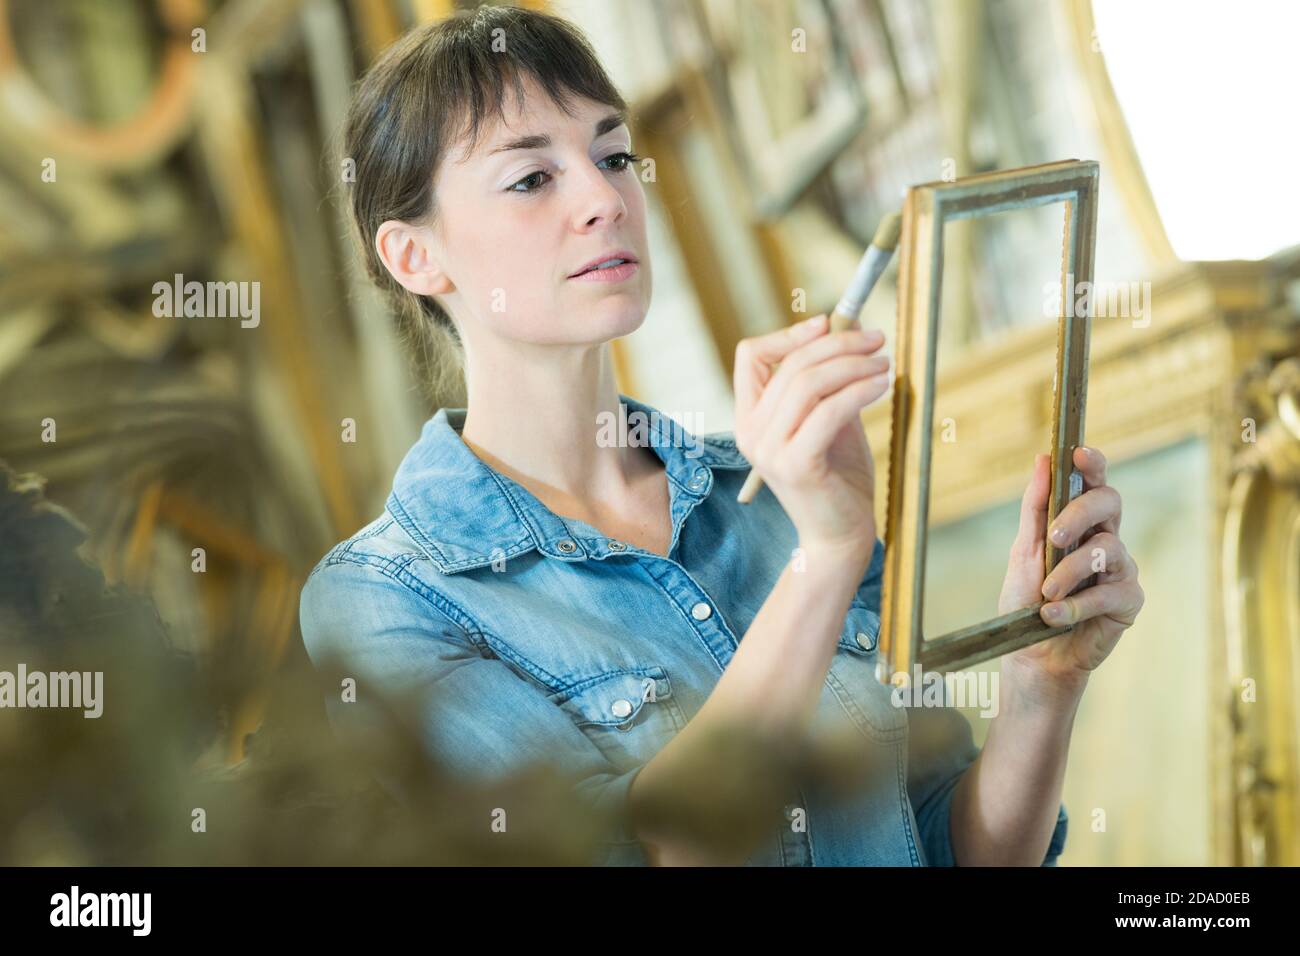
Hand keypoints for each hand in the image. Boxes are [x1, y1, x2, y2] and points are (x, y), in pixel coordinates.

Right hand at [732, 313, 888, 553]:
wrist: (839, 534)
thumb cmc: (837, 476)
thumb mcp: (827, 419)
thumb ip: (827, 383)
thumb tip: (847, 332)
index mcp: (749, 417)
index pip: (751, 355)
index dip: (790, 334)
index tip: (828, 323)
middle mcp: (750, 432)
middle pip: (791, 365)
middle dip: (839, 344)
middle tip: (877, 339)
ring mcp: (769, 450)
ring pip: (809, 383)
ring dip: (854, 365)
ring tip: (884, 363)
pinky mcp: (796, 465)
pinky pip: (829, 411)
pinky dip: (860, 390)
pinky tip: (882, 385)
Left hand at [998, 446, 1144, 692]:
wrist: (1031, 655)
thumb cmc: (1026, 600)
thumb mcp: (1023, 551)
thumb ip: (1035, 508)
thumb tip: (1042, 459)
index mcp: (1080, 522)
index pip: (1094, 483)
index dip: (1093, 464)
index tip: (1080, 453)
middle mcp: (1105, 539)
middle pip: (1110, 502)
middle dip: (1081, 512)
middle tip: (1054, 536)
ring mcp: (1121, 569)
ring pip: (1108, 548)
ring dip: (1070, 571)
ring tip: (1046, 593)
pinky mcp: (1128, 602)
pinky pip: (1110, 593)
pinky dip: (1077, 605)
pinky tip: (1053, 617)